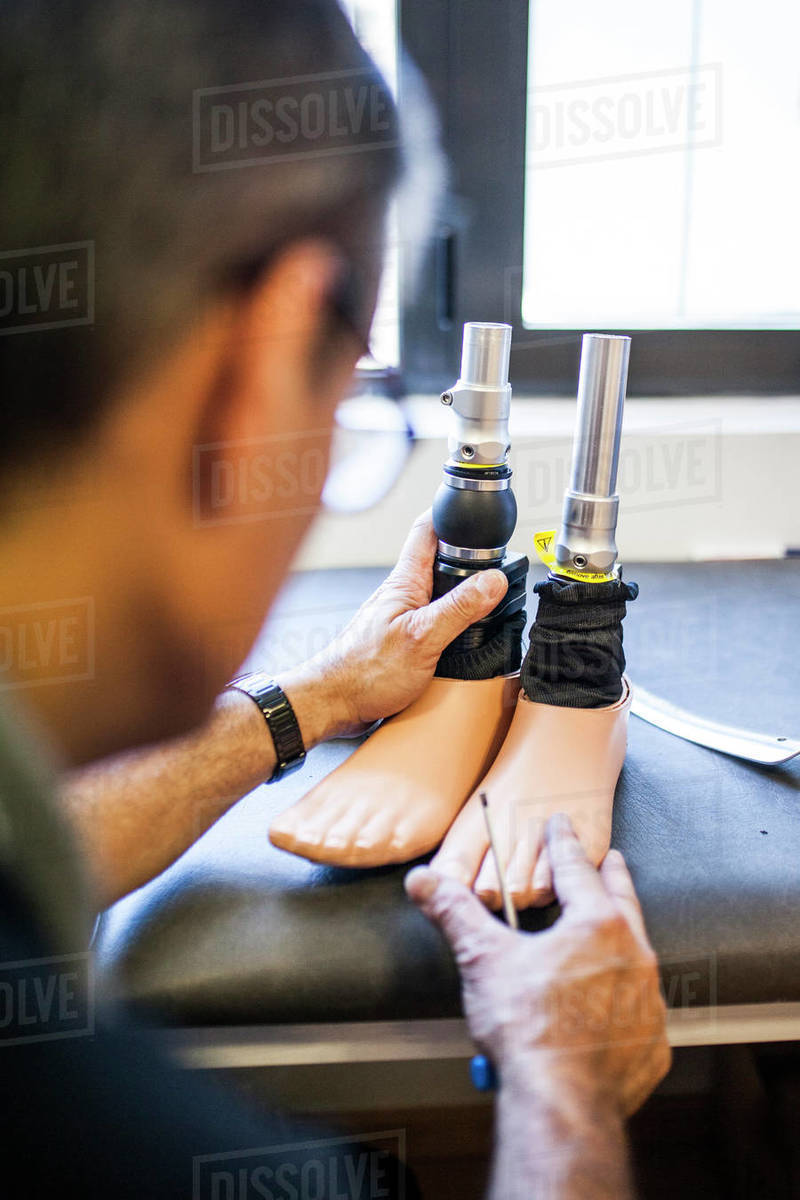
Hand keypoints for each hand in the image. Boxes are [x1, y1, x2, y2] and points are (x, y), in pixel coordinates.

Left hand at [294, 510, 507, 736]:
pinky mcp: (403, 639)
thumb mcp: (422, 637)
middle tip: (494, 553)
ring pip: (438, 591)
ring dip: (461, 590)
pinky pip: (434, 619)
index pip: (427, 530)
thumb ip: (459, 607)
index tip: (472, 503)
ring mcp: (402, 616)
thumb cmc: (364, 671)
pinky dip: (453, 620)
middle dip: (466, 554)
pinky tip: (464, 632)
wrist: (334, 702)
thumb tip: (493, 581)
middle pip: (439, 560)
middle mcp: (403, 594)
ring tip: (487, 591)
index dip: (449, 511)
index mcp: (405, 582)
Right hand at [406, 814, 669, 1118]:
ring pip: (637, 955)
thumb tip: (426, 881)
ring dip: (622, 940)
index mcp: (597, 926)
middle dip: (612, 877)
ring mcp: (648, 1002)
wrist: (563, 1104)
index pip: (576, 869)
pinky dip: (625, 1001)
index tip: (562, 825)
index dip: (564, 843)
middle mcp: (633, 956)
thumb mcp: (484, 959)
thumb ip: (456, 913)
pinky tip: (608, 1008)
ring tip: (609, 934)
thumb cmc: (529, 1031)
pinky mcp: (651, 1044)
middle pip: (622, 902)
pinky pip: (640, 1010)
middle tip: (611, 859)